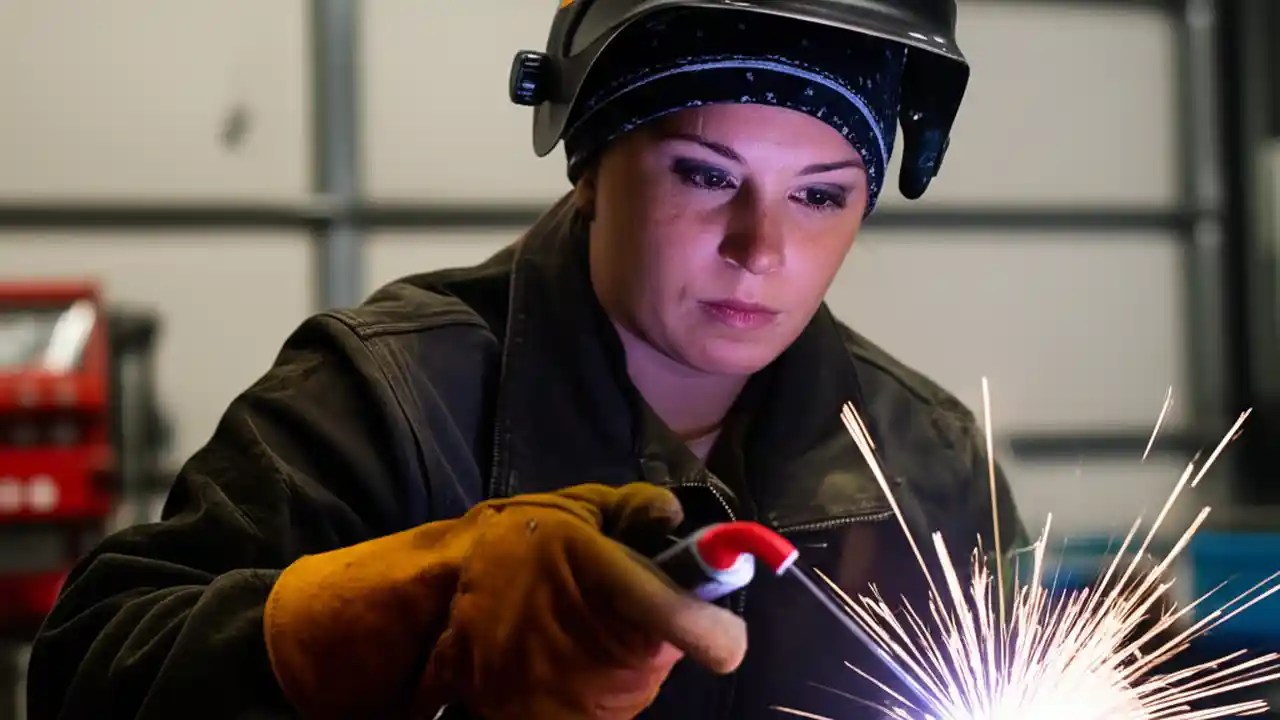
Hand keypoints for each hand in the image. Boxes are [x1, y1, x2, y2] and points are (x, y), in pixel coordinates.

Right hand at [264, 483, 746, 719]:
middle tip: (617, 601)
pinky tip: (562, 655)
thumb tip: (673, 514)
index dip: (716, 633)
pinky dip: (595, 682)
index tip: (720, 635)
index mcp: (615, 589)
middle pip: (669, 655)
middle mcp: (609, 653)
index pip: (693, 627)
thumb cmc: (510, 546)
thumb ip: (631, 508)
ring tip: (576, 624)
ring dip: (625, 657)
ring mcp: (586, 699)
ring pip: (639, 681)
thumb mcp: (570, 508)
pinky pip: (605, 704)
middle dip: (657, 630)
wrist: (433, 599)